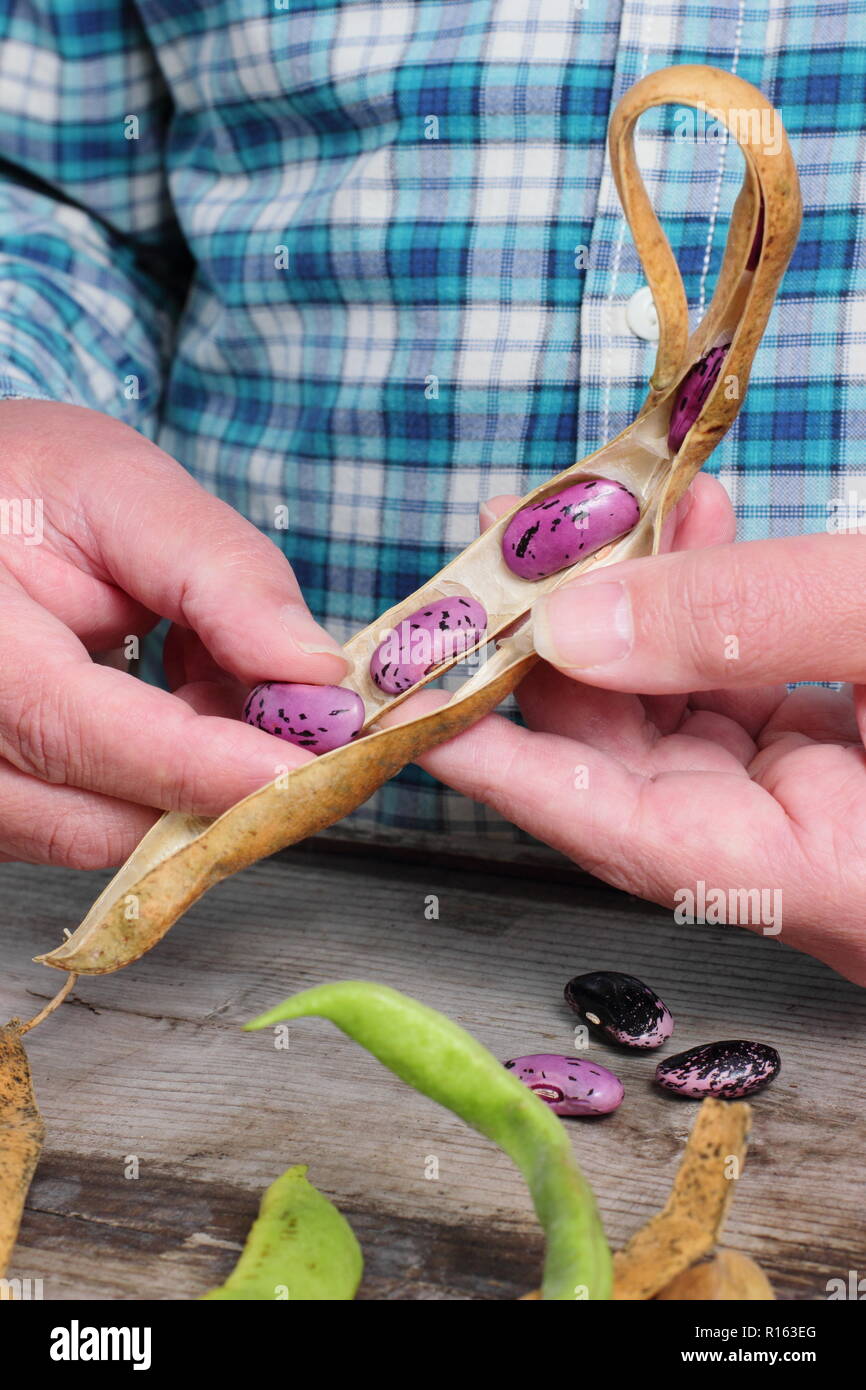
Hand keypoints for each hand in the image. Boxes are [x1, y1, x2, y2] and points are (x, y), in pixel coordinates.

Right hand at [0, 400, 348, 866]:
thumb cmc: (18, 483)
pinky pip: (96, 824)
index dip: (199, 762)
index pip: (68, 728)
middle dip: (227, 779)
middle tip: (314, 712)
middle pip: (96, 816)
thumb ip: (219, 573)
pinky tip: (181, 700)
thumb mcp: (115, 486)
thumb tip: (315, 672)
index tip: (311, 765)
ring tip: (216, 669)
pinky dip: (168, 779)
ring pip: (106, 833)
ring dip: (200, 776)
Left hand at [382, 475, 865, 985]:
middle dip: (561, 638)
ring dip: (636, 600)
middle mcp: (799, 859)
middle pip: (625, 759)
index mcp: (832, 880)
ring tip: (610, 505)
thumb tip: (577, 623)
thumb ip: (749, 624)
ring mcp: (813, 805)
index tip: (409, 702)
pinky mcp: (830, 757)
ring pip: (672, 708)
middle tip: (514, 538)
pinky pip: (735, 683)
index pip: (612, 832)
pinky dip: (707, 605)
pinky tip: (698, 524)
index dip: (499, 764)